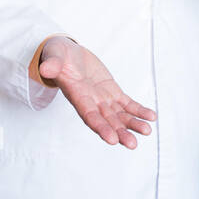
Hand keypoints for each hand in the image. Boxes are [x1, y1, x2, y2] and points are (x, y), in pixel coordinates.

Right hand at [38, 36, 155, 148]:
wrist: (68, 55)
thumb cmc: (58, 57)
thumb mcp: (54, 57)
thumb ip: (52, 65)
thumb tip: (46, 68)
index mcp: (77, 96)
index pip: (89, 115)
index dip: (101, 127)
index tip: (112, 139)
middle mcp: (91, 102)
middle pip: (107, 121)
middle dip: (120, 132)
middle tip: (133, 144)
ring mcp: (103, 98)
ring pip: (120, 115)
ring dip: (133, 124)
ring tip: (147, 131)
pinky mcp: (112, 91)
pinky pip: (127, 104)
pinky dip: (139, 110)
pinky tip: (151, 117)